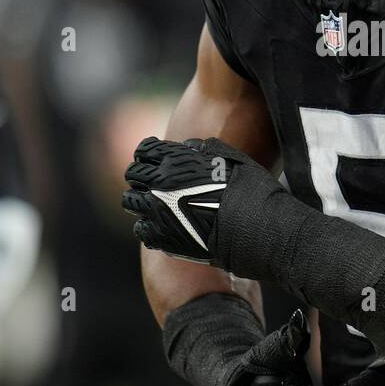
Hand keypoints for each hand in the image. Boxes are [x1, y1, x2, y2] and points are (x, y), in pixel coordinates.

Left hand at [121, 136, 258, 264]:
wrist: (254, 229)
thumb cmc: (249, 190)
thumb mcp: (230, 158)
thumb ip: (204, 149)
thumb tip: (188, 147)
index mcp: (175, 160)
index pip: (145, 150)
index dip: (148, 153)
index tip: (151, 158)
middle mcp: (159, 183)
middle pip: (133, 174)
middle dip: (141, 175)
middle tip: (150, 182)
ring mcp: (157, 212)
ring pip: (130, 201)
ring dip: (139, 199)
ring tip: (153, 204)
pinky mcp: (160, 238)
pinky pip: (141, 229)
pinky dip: (147, 226)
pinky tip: (161, 225)